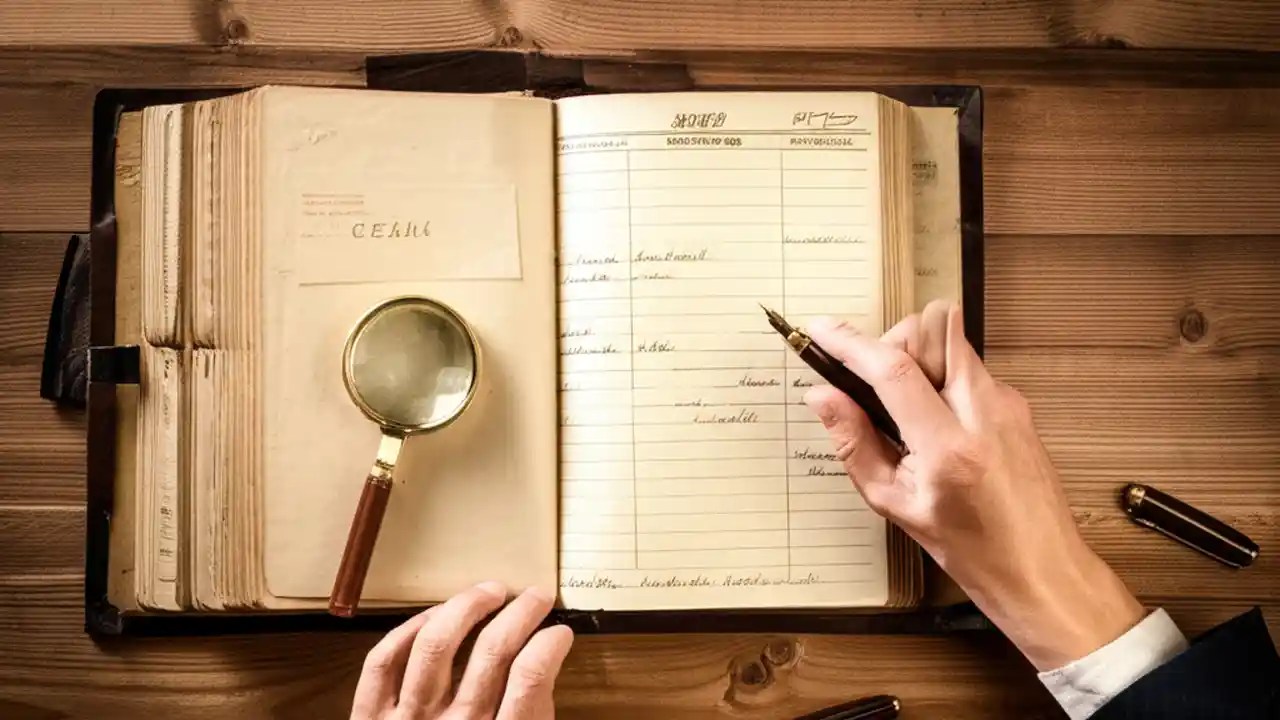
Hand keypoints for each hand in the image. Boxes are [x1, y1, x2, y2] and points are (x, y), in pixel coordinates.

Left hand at [351, 582, 573, 718]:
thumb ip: (533, 717)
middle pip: (492, 653)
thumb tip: (543, 661)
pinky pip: (382, 662)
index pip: (529, 680)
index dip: (549, 646)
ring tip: (491, 591)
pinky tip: (434, 615)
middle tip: (538, 596)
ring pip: (435, 646)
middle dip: (522, 614)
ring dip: (467, 607)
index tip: (560, 632)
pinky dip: (407, 630)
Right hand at [802, 301, 1145, 670]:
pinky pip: (968, 367)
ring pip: (952, 341)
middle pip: (933, 329)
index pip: (894, 371)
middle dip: (892, 342)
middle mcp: (985, 413)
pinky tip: (935, 423)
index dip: (852, 343)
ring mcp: (1008, 402)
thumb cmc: (973, 548)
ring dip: (917, 359)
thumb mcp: (896, 505)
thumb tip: (824, 398)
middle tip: (874, 384)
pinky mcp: (1018, 403)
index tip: (823, 330)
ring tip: (904, 409)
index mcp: (949, 447)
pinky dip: (941, 380)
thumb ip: (855, 444)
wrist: (1044, 568)